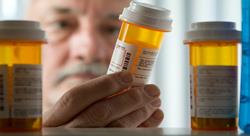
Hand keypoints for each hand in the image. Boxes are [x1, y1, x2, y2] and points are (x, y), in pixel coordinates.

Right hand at [43, 71, 163, 127]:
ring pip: (116, 128)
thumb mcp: (64, 118)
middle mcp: (67, 133)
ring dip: (140, 114)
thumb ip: (85, 104)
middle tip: (152, 90)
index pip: (76, 97)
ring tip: (154, 103)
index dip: (104, 84)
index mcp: (54, 120)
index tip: (128, 75)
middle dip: (131, 98)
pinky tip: (151, 121)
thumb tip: (121, 85)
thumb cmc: (68, 131)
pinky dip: (141, 129)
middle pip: (101, 112)